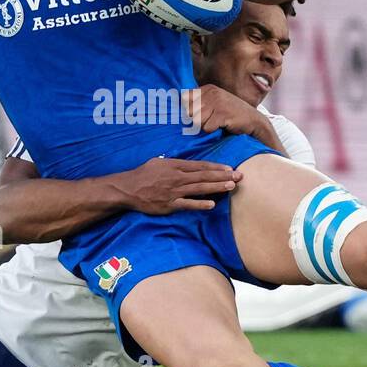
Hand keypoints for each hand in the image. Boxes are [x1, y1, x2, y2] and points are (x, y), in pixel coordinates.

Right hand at [116, 158, 241, 213]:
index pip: (200, 166)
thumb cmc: (142, 174)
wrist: (127, 189)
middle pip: (204, 176)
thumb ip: (173, 163)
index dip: (216, 167)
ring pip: (199, 189)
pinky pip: (187, 204)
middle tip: (239, 176)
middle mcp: (177, 177)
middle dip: (223, 176)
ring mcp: (174, 191)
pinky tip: (212, 204)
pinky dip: (199, 204)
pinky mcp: (169, 204)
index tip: (230, 168)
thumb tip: (184, 162)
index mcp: (175, 166)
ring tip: (231, 186)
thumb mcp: (158, 162)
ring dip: (216, 187)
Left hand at [183, 84, 262, 136]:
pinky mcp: (222, 114)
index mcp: (207, 89)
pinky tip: (224, 125)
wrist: (253, 120)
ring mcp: (218, 102)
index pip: (184, 99)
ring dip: (207, 125)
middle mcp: (212, 93)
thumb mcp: (213, 103)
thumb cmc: (230, 114)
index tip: (202, 113)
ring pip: (197, 121)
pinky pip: (206, 127)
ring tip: (218, 122)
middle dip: (199, 119)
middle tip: (213, 119)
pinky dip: (214, 130)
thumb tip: (178, 108)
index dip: (190, 110)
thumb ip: (197, 103)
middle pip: (190, 112)